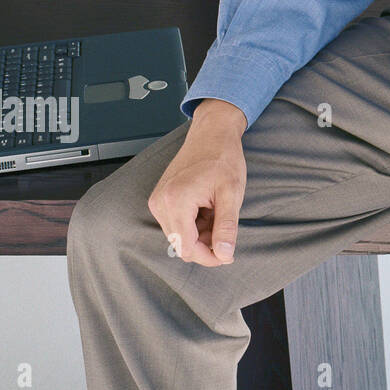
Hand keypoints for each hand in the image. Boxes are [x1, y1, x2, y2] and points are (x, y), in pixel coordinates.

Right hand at [148, 99, 247, 266]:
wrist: (212, 133)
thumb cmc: (223, 158)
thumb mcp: (232, 193)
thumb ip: (226, 227)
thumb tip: (224, 255)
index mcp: (175, 202)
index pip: (187, 249)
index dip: (209, 257)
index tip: (228, 254)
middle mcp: (160, 203)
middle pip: (182, 245)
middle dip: (206, 242)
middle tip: (226, 225)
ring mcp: (157, 201)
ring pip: (179, 236)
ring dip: (201, 232)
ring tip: (216, 209)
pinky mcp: (159, 200)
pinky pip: (176, 224)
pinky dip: (194, 222)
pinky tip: (207, 206)